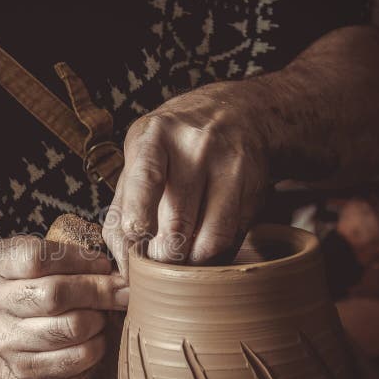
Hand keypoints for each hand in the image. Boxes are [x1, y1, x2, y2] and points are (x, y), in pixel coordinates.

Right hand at [0, 236, 127, 378]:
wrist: (26, 339)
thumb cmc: (45, 286)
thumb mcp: (49, 262)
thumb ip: (76, 257)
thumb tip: (125, 271)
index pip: (36, 258)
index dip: (78, 260)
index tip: (103, 264)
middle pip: (53, 294)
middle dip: (98, 290)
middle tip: (122, 290)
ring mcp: (4, 340)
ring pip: (70, 327)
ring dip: (98, 319)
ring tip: (103, 313)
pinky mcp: (24, 370)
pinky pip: (77, 357)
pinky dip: (97, 345)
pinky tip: (96, 336)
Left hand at [103, 81, 270, 271]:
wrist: (234, 112)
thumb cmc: (171, 147)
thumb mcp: (139, 158)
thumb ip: (122, 208)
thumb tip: (124, 265)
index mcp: (155, 137)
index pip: (145, 181)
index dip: (137, 220)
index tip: (134, 241)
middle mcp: (196, 148)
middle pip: (178, 223)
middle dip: (162, 257)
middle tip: (154, 265)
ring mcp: (231, 168)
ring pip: (211, 239)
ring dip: (191, 264)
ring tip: (178, 264)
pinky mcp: (256, 190)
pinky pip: (234, 239)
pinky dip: (214, 257)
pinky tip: (202, 251)